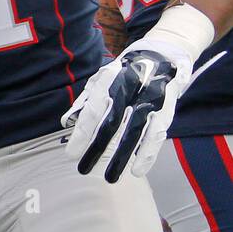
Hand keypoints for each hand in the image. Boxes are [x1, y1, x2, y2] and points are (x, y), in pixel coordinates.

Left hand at [63, 37, 193, 181]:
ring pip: (134, 133)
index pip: (92, 111)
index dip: (82, 134)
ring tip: (110, 178)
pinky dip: (147, 154)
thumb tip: (66, 123)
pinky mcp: (166, 108)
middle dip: (96, 149)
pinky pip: (156, 134)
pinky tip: (137, 171)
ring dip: (121, 157)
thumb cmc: (124, 71)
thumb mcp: (101, 79)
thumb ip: (84, 101)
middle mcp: (129, 90)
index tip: (71, 155)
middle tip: (83, 170)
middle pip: (111, 124)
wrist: (162, 53)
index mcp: (108, 82)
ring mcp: (150, 99)